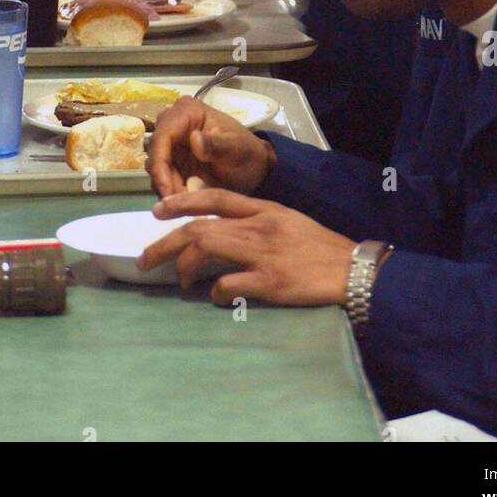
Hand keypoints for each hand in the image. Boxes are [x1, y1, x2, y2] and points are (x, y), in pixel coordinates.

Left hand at [139, 190, 355, 306]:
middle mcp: (258, 227)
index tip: (157, 209)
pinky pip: (228, 285)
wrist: (351, 268)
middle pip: (200, 228)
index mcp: (263, 209)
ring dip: (184, 267)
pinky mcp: (269, 282)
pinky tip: (215, 297)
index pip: (215, 198)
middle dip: (166, 242)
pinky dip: (215, 293)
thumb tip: (221, 231)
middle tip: (145, 258)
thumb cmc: (318, 246)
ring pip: (206, 251)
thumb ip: (255, 221)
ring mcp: (262, 254)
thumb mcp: (287, 221)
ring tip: (178, 281)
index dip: (182, 201)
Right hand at [147, 96, 274, 198]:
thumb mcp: (236, 149)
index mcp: (188, 111)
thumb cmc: (246, 154)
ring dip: (168, 187)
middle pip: (155, 152)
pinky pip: (162, 176)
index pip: (163, 136)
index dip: (160, 164)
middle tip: (180, 202)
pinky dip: (171, 190)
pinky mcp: (172, 158)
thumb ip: (216, 145)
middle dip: (164, 179)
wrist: (253, 169)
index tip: (168, 191)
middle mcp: (174, 122)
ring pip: (156, 166)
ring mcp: (172, 141)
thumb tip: (194, 139)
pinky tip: (185, 200)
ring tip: (187, 203)